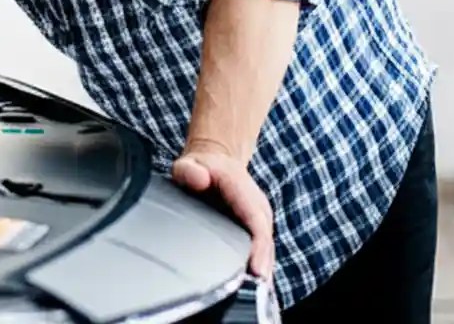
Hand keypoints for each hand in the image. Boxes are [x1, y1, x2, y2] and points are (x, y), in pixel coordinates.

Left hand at [171, 147, 274, 280]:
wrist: (214, 160)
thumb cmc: (200, 167)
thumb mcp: (188, 163)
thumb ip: (189, 170)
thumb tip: (200, 179)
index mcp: (242, 190)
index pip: (256, 220)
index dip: (258, 247)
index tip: (256, 270)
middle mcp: (256, 206)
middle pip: (265, 240)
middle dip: (262, 265)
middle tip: (254, 290)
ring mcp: (258, 218)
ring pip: (266, 248)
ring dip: (262, 269)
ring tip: (255, 292)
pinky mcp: (256, 229)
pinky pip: (261, 249)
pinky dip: (258, 266)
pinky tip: (252, 285)